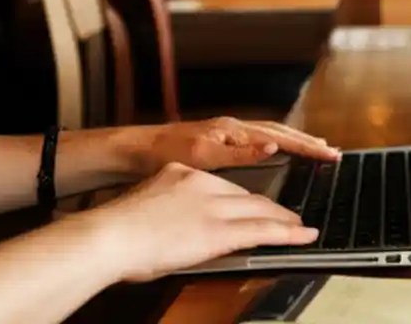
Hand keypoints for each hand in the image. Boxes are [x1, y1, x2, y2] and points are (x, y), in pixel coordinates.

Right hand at [89, 163, 317, 281]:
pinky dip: (287, 233)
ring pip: (260, 210)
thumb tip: (176, 224)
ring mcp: (214, 206)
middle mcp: (202, 184)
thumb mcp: (147, 204)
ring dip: (283, 220)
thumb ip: (169, 208)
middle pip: (247, 195)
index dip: (243, 198)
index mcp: (182, 174)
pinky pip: (263, 230)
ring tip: (300, 227)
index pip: (224, 186)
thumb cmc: (115, 232)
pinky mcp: (221, 230)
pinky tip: (303, 235)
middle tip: (288, 217)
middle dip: (270, 207)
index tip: (252, 205)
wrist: (108, 237)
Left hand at [120, 117, 340, 176]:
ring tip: (314, 147)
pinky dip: (277, 143)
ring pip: (270, 133)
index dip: (306, 147)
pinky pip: (258, 138)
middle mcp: (233, 127)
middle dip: (307, 141)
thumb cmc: (165, 153)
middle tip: (332, 152)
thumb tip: (273, 147)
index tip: (328, 154)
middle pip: (280, 132)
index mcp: (233, 130)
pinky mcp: (220, 139)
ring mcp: (227, 132)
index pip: (279, 138)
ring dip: (295, 140)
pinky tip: (279, 149)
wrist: (135, 149)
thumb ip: (240, 153)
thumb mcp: (203, 157)